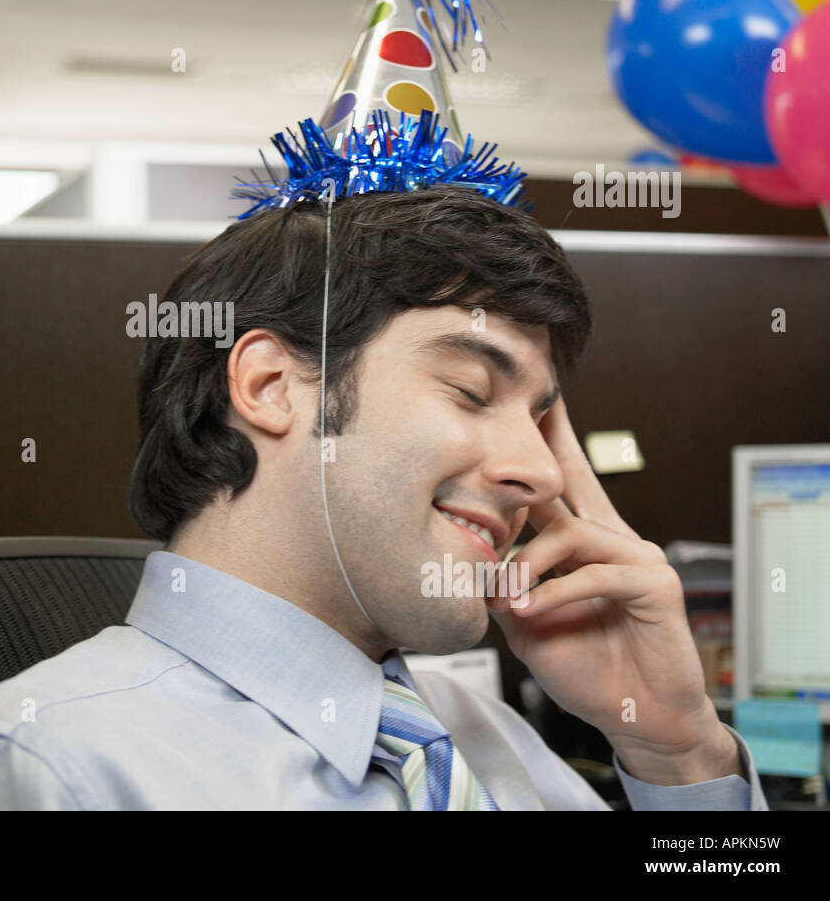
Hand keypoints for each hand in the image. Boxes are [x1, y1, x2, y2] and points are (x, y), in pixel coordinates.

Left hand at [487, 397, 739, 784]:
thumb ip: (501, 583)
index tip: (524, 401)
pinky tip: (529, 612)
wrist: (634, 715)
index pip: (556, 481)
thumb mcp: (524, 619)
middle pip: (573, 477)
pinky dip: (554, 593)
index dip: (544, 440)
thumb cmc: (583, 665)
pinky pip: (593, 573)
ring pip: (568, 533)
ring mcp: (637, 555)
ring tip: (507, 598)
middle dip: (548, 440)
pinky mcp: (655, 582)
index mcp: (580, 541)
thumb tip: (462, 557)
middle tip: (525, 404)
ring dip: (528, 565)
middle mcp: (611, 536)